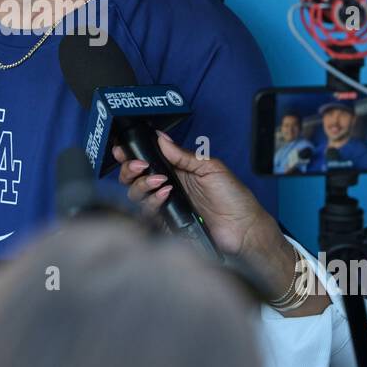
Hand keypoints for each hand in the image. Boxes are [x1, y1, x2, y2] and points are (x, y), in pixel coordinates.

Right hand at [113, 131, 293, 287]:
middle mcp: (168, 187)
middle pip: (134, 178)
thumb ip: (183, 155)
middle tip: (141, 166)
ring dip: (143, 185)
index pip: (147, 161)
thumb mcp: (210, 167)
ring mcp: (166, 205)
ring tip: (162, 183)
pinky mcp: (167, 222)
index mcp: (177, 170)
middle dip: (130, 170)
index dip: (131, 156)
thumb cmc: (234, 197)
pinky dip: (152, 203)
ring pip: (136, 195)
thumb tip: (161, 138)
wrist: (243, 228)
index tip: (123, 151)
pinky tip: (166, 196)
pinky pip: (148, 214)